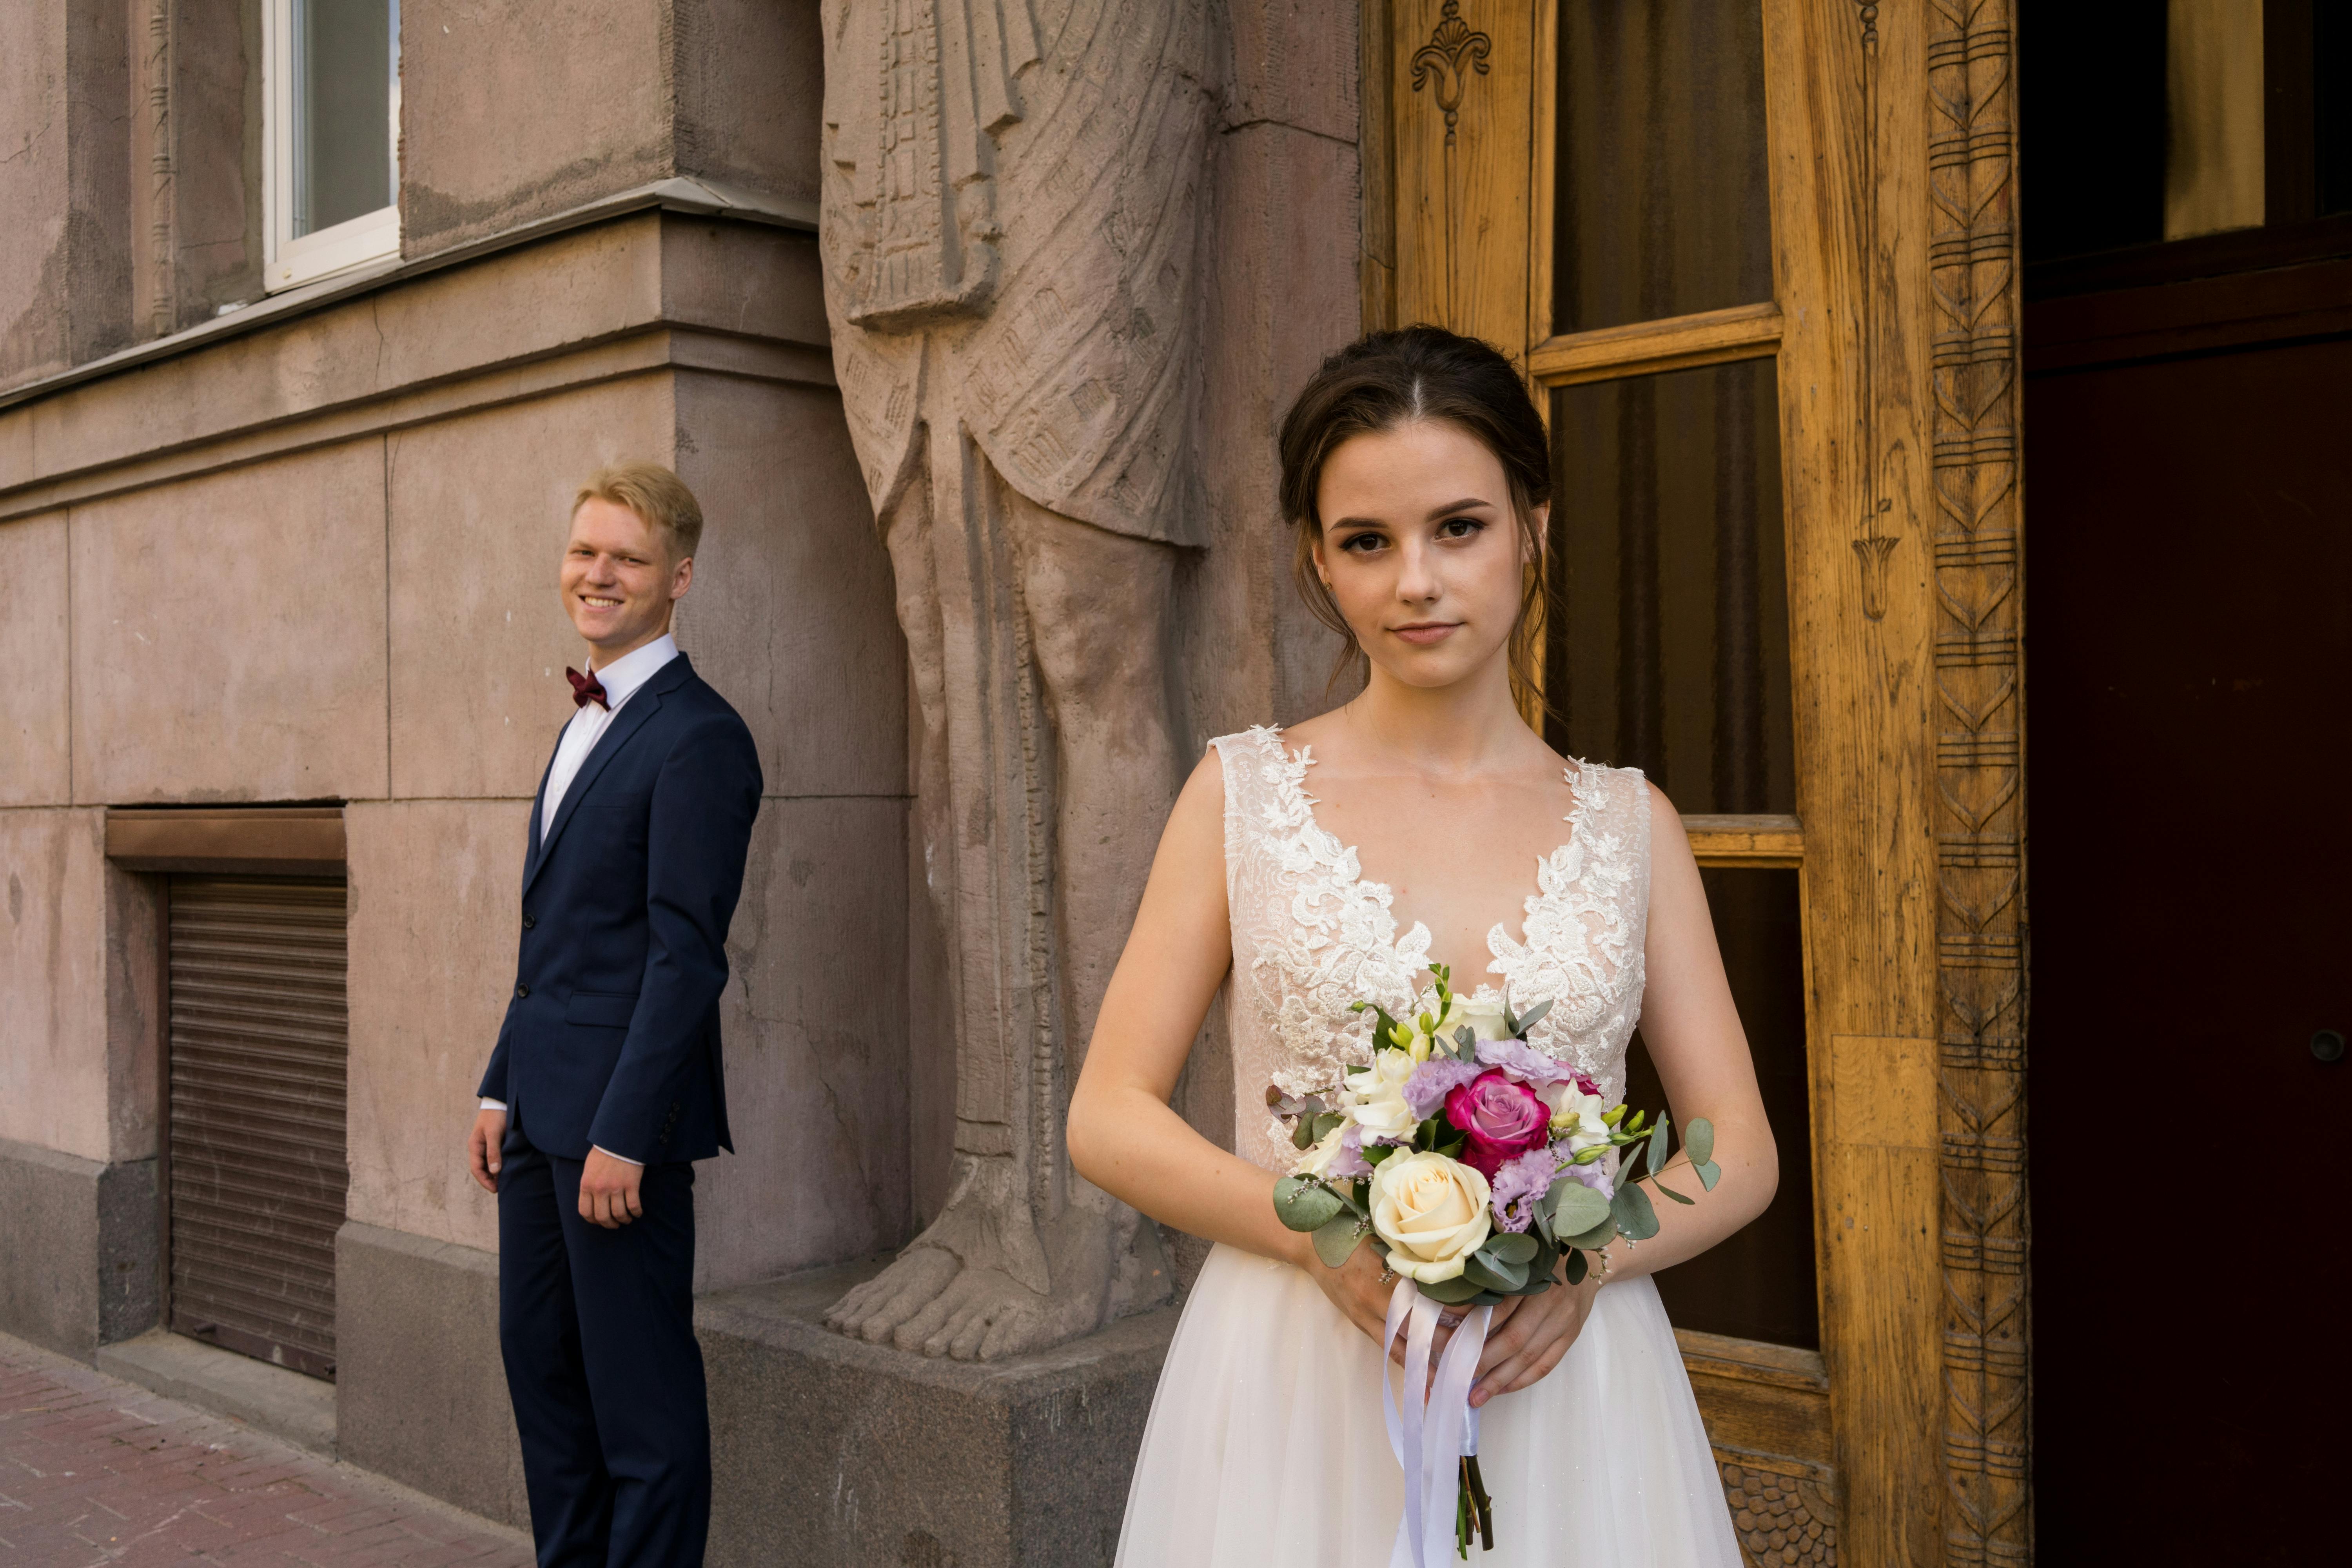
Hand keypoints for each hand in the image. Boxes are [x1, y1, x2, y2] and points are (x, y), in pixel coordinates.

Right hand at [468, 1108, 506, 1193]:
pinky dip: (499, 1166)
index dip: (485, 1181)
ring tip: (505, 1182)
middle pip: (482, 1169)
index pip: (476, 1169)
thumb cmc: (496, 1116)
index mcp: (474, 1146)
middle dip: (489, 1180)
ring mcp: (486, 1145)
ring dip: (494, 1174)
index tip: (495, 1190)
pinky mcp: (494, 1142)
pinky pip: (494, 1158)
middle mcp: (478, 1147)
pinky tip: (507, 1170)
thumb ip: (493, 1151)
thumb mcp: (494, 1133)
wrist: (500, 1100)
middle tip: (501, 1189)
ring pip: (488, 1164)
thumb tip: (495, 1171)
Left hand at [578, 1147, 643, 1227]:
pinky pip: (633, 1206)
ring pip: (619, 1214)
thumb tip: (592, 1201)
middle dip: (609, 1225)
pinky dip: (636, 1213)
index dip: (593, 1221)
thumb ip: (588, 1185)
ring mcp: (616, 1187)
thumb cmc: (604, 1152)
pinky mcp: (631, 1185)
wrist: (620, 1139)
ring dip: (624, 1220)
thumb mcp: (589, 1169)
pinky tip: (637, 1213)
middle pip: (602, 1217)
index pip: (585, 1212)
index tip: (600, 1221)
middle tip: (614, 1224)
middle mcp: (599, 1189)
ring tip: (627, 1220)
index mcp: (586, 1185)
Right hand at [1296, 1235, 1473, 1371]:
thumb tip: (1455, 1255)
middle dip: (1456, 1339)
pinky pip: (1391, 1352)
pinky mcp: (1362, 1324)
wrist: (1314, 1243)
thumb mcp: (1388, 1235)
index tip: (1488, 1309)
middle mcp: (1385, 1293)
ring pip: (1411, 1344)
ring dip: (1437, 1361)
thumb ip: (1417, 1249)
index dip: (1464, 1303)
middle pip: (1427, 1324)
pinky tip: (1427, 1389)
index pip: (1438, 1291)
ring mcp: (1372, 1312)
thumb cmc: (1353, 1231)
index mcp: (1395, 1267)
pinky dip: (1411, 1370)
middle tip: (1485, 1350)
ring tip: (1464, 1377)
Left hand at [1469, 1267, 1599, 1406]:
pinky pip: (1546, 1364)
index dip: (1471, 1326)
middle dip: (1483, 1361)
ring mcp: (1563, 1322)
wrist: (1589, 1264)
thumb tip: (1455, 1307)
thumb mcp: (1519, 1264)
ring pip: (1528, 1357)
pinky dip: (1523, 1380)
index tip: (1446, 1340)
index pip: (1497, 1309)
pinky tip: (1503, 1389)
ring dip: (1500, 1380)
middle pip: (1512, 1339)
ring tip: (1477, 1396)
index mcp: (1532, 1279)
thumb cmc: (1544, 1260)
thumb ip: (1493, 1283)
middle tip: (1457, 1376)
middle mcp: (1549, 1302)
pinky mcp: (1570, 1336)